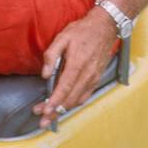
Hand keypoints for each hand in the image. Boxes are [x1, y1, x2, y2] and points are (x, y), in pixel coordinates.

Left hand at [32, 6, 118, 130]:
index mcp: (77, 64)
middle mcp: (87, 74)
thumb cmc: (83, 31)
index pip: (64, 89)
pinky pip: (85, 96)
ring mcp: (93, 78)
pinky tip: (65, 105)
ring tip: (50, 115)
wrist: (105, 27)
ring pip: (77, 100)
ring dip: (63, 110)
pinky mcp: (97, 79)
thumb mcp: (62, 37)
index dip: (54, 103)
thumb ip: (51, 56)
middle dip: (55, 112)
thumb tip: (45, 75)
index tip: (44, 112)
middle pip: (70, 99)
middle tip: (42, 120)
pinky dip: (74, 103)